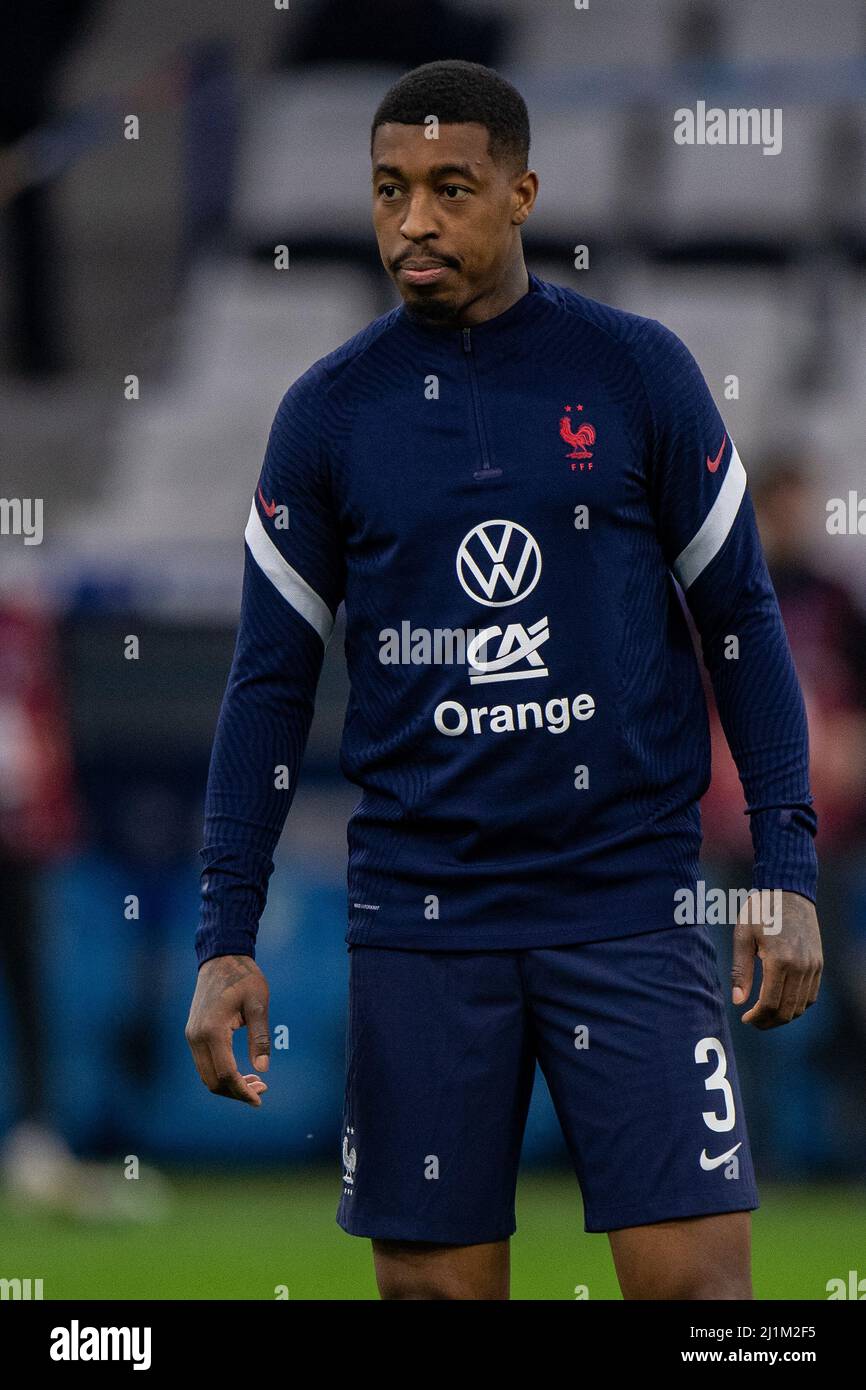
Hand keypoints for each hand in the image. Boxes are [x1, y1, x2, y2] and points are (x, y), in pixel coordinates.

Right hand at [185, 954, 270, 1104]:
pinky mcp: (193, 1033)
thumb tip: (262, 1069)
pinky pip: (204, 1064)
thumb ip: (260, 1037)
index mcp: (213, 1031)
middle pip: (212, 1081)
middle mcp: (197, 1037)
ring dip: (228, 1084)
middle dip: (236, 1092)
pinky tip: (240, 1071)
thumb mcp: (258, 1005)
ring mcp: (191, 1036)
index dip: (243, 1091)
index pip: (226, 1073)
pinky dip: (220, 1073)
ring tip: (254, 1082)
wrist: (221, 957)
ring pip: (206, 1075)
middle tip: (262, 1089)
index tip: (260, 1099)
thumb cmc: (244, 978)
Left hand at [731, 890, 822, 1028]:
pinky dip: (798, 1005)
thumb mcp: (743, 937)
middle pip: (787, 1010)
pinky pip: (811, 995)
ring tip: (766, 1015)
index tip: (745, 1018)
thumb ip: (740, 971)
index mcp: (779, 961)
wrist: (788, 890)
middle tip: (754, 1021)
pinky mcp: (819, 964)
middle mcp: (801, 967)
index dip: (757, 1017)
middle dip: (769, 1021)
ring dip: (784, 1016)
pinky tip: (782, 1002)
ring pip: (801, 1006)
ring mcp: (813, 966)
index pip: (770, 1003)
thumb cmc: (760, 910)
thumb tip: (738, 1001)